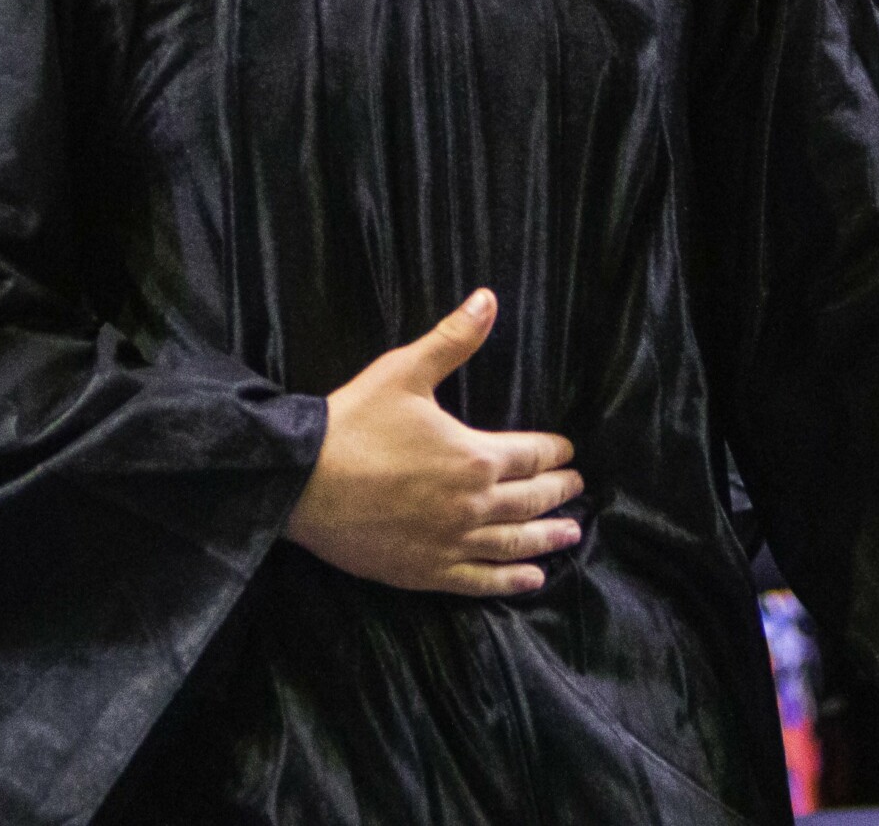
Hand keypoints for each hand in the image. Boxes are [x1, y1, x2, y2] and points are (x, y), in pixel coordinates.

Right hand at [284, 290, 581, 595]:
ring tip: (570, 534)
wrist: (303, 480)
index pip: (530, 455)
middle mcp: (474, 505)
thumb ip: (452, 338)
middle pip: (531, 500)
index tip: (566, 450)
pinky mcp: (428, 570)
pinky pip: (483, 580)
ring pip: (515, 543)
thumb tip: (488, 298)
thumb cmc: (353, 423)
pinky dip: (513, 580)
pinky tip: (531, 577)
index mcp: (474, 457)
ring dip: (548, 537)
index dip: (553, 452)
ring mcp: (453, 542)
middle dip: (557, 491)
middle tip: (575, 487)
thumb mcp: (403, 371)